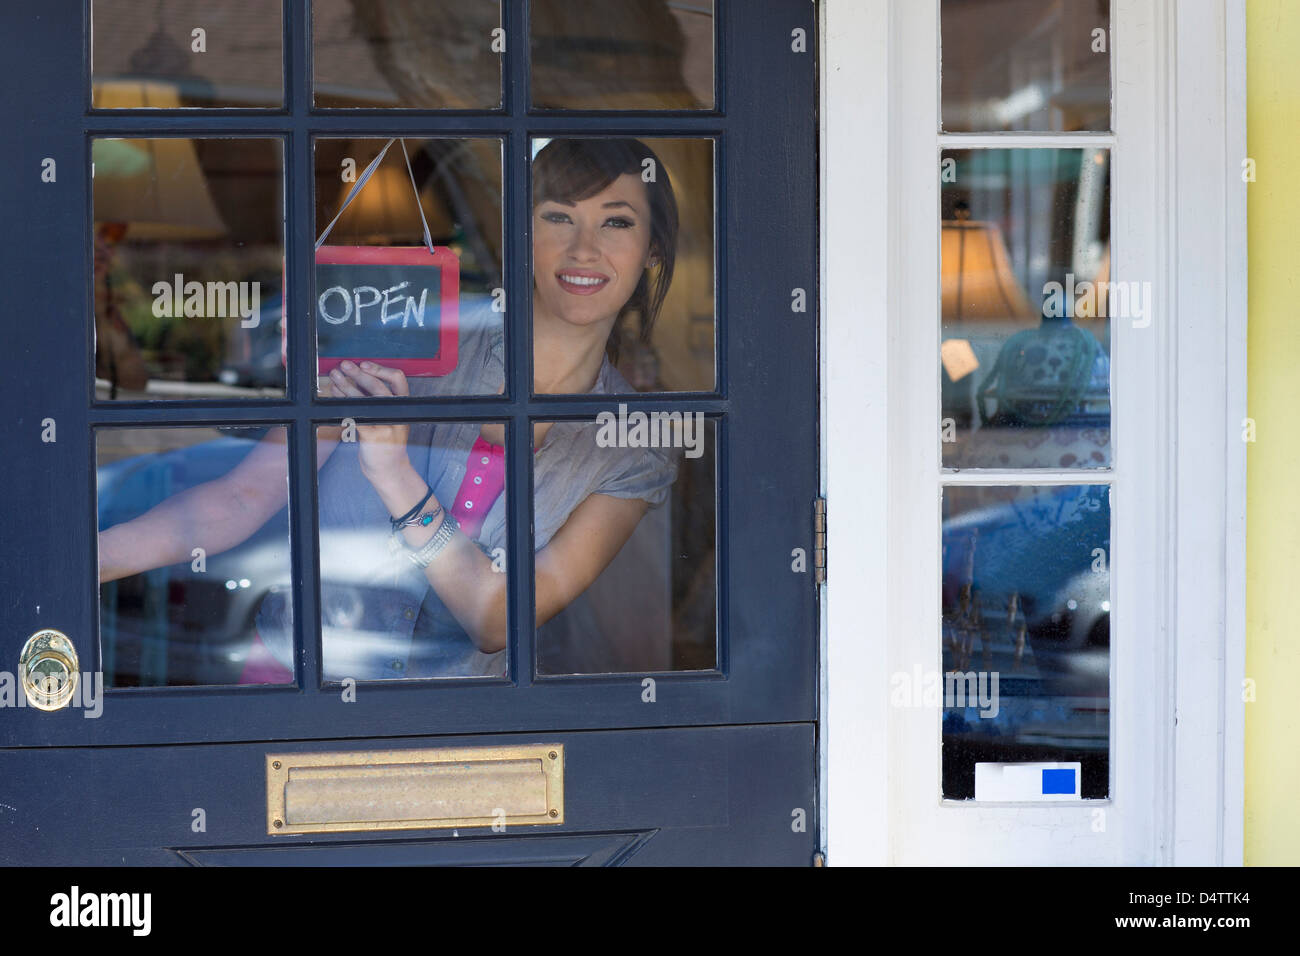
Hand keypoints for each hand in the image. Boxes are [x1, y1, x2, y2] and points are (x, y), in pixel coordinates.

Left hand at [325, 361, 411, 488]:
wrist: (389, 469)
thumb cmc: (385, 442)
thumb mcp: (389, 418)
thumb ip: (377, 400)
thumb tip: (356, 376)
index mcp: (403, 406)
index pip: (398, 379)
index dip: (380, 369)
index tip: (363, 364)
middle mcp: (397, 413)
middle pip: (377, 386)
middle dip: (358, 374)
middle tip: (343, 366)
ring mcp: (386, 425)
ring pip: (363, 400)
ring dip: (346, 385)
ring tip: (334, 377)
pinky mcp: (373, 436)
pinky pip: (354, 415)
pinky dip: (343, 404)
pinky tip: (334, 396)